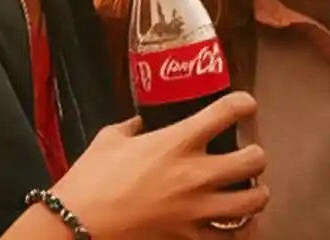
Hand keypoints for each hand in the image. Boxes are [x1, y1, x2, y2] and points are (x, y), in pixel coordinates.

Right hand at [51, 91, 267, 238]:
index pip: (228, 111)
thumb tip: (141, 124)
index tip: (245, 106)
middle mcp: (194, 174)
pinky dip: (234, 232)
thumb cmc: (89, 180)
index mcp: (178, 142)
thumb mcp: (109, 140)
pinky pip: (227, 238)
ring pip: (253, 202)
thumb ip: (132, 128)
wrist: (73, 226)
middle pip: (254, 160)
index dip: (244, 104)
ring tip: (251, 192)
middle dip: (256, 156)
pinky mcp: (187, 239)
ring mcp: (194, 209)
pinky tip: (230, 225)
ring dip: (256, 194)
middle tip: (249, 156)